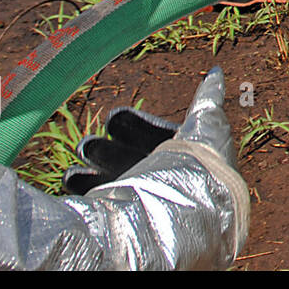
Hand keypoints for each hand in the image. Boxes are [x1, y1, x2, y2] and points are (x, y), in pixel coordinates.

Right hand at [63, 67, 236, 193]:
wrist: (191, 205)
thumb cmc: (203, 164)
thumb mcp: (206, 125)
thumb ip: (207, 99)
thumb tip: (216, 71)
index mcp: (183, 155)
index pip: (155, 138)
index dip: (135, 127)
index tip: (115, 118)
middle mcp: (164, 177)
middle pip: (130, 159)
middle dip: (108, 149)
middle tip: (88, 144)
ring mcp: (147, 198)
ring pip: (113, 178)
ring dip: (94, 165)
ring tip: (80, 156)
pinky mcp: (130, 217)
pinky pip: (102, 200)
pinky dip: (85, 188)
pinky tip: (72, 178)